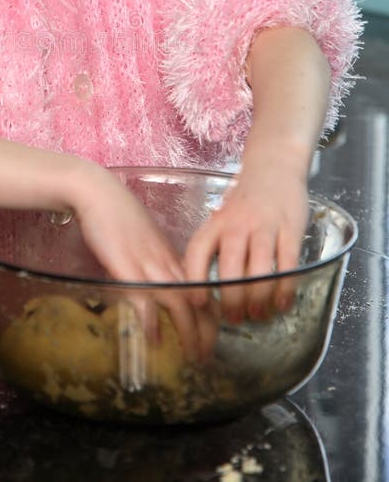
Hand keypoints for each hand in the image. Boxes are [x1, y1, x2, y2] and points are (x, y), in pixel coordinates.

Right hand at [72, 163, 219, 360]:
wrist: (99, 193)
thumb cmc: (119, 214)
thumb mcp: (146, 240)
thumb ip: (155, 261)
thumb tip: (159, 282)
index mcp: (172, 257)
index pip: (204, 290)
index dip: (212, 316)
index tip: (213, 336)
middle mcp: (166, 263)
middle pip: (199, 301)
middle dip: (207, 332)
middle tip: (206, 356)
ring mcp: (148, 265)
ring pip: (180, 303)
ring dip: (189, 332)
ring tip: (191, 355)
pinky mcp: (125, 267)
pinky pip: (145, 300)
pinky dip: (152, 323)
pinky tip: (154, 339)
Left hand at [182, 151, 309, 322]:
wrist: (274, 165)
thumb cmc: (244, 200)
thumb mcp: (221, 217)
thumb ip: (213, 245)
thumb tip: (201, 286)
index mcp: (216, 222)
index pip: (198, 252)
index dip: (195, 280)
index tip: (198, 304)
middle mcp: (237, 224)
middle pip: (231, 267)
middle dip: (232, 299)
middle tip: (234, 319)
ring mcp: (265, 225)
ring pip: (260, 268)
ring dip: (259, 298)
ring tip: (258, 315)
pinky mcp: (290, 228)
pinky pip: (287, 263)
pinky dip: (285, 288)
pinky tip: (282, 303)